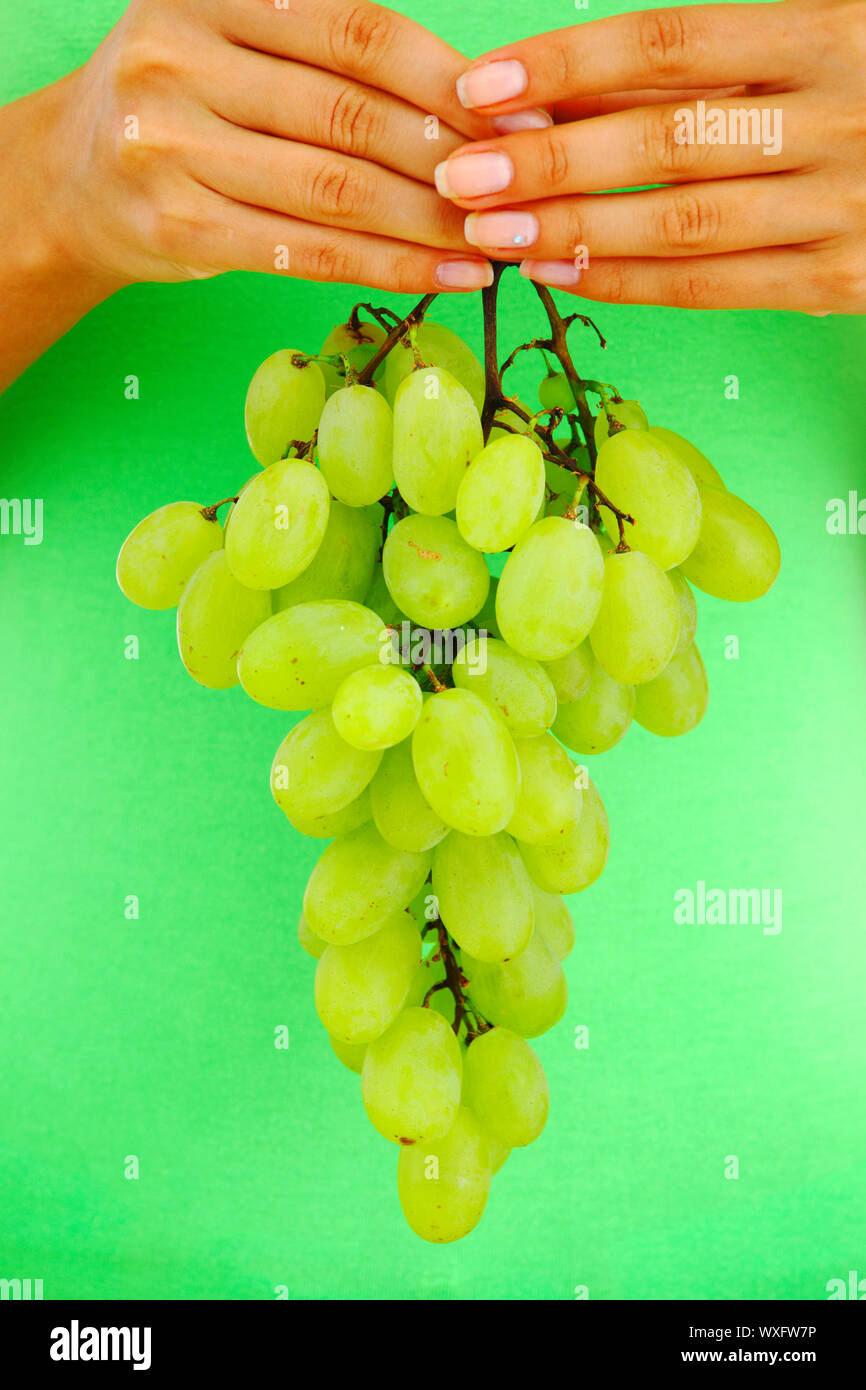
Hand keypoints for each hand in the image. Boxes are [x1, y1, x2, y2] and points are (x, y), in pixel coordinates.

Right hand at [30, 0, 493, 295]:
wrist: (79, 177)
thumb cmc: (188, 103)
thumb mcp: (237, 35)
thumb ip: (327, 46)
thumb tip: (475, 95)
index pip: (355, 33)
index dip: (445, 76)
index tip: (520, 115)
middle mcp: (182, 59)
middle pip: (349, 113)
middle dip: (450, 156)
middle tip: (523, 186)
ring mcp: (170, 147)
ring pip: (334, 189)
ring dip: (431, 221)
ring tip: (499, 240)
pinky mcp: (179, 227)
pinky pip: (308, 253)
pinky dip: (388, 267)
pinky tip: (448, 276)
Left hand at [433, 0, 865, 312]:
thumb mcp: (815, 37)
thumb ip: (710, 59)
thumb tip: (575, 85)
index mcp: (829, 30)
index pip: (672, 44)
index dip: (569, 64)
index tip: (483, 88)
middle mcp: (839, 115)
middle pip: (666, 140)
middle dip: (551, 160)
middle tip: (461, 177)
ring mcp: (846, 204)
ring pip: (686, 222)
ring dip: (578, 228)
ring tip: (491, 233)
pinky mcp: (848, 279)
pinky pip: (720, 284)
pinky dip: (636, 280)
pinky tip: (567, 271)